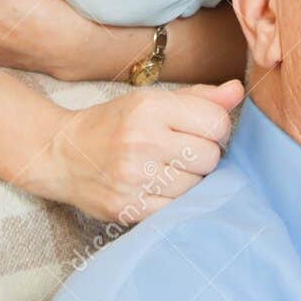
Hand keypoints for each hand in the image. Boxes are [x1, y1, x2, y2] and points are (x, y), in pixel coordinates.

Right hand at [45, 80, 245, 222]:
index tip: (202, 131)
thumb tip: (238, 91)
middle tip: (181, 152)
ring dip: (189, 180)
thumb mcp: (151, 100)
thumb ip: (199, 97)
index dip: (216, 129)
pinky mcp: (128, 208)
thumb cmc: (114, 124)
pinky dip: (174, 201)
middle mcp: (143, 141)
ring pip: (196, 186)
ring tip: (167, 170)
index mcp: (150, 108)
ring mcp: (134, 178)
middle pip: (210, 157)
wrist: (62, 153)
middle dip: (203, 156)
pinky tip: (158, 188)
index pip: (217, 123)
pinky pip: (176, 209)